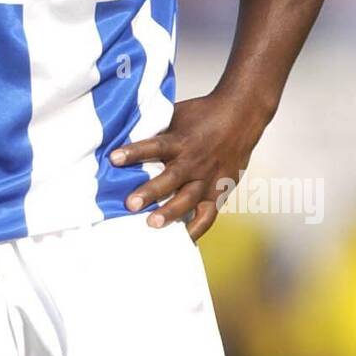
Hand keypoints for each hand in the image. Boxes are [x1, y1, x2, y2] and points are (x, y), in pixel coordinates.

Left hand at [108, 93, 266, 240]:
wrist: (242, 116)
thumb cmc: (204, 114)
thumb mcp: (178, 116)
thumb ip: (158, 131)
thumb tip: (126, 137)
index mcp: (181, 140)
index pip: (154, 146)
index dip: (134, 152)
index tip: (113, 158)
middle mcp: (194, 161)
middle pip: (171, 178)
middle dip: (150, 192)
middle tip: (130, 204)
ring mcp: (208, 178)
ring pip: (188, 198)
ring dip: (170, 212)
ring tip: (152, 224)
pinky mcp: (220, 191)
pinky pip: (208, 214)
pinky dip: (196, 229)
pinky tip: (182, 241)